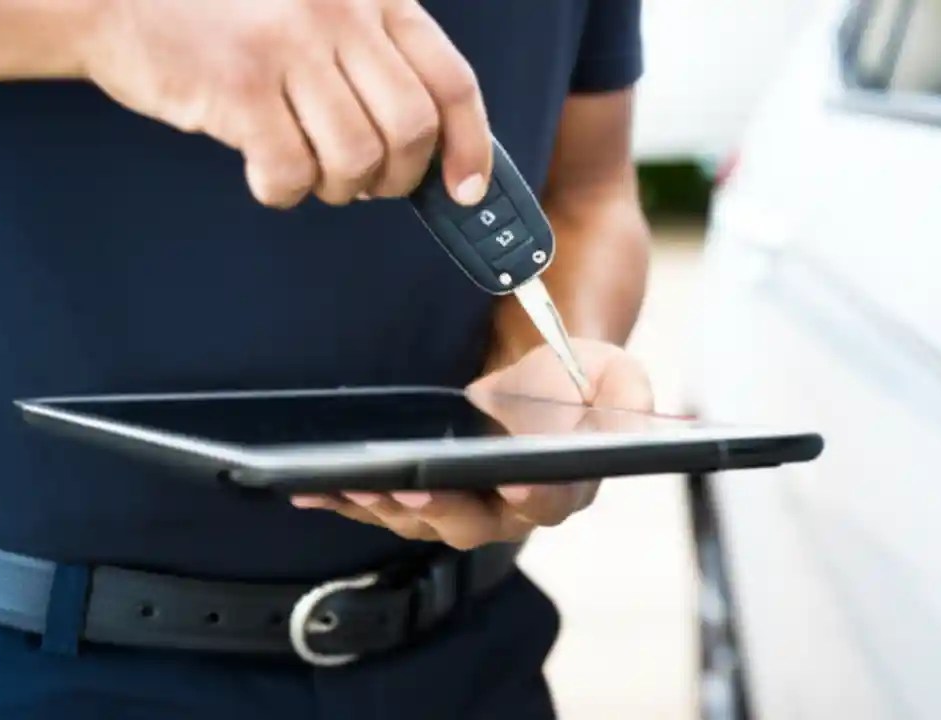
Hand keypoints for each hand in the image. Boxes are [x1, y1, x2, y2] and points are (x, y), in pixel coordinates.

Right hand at [78, 0, 491, 207]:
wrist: (117, 0)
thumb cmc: (228, 21)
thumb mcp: (318, 15)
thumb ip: (374, 64)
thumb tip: (433, 156)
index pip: (450, 81)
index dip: (470, 146)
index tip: (466, 191)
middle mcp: (338, 13)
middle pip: (411, 129)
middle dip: (399, 177)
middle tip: (369, 184)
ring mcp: (288, 47)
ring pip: (358, 158)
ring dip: (341, 187)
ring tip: (313, 172)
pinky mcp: (239, 86)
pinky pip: (293, 173)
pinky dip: (285, 192)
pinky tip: (265, 174)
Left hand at [290, 339, 653, 548]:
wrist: (539, 378)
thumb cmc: (575, 375)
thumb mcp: (615, 373)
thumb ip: (629, 395)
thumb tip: (621, 419)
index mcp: (564, 485)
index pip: (551, 500)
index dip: (534, 495)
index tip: (513, 482)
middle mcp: (512, 509)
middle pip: (473, 521)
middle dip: (436, 505)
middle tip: (405, 484)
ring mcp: (465, 506)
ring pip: (420, 519)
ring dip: (383, 506)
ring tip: (349, 481)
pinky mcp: (425, 495)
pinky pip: (385, 507)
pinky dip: (348, 499)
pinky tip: (311, 486)